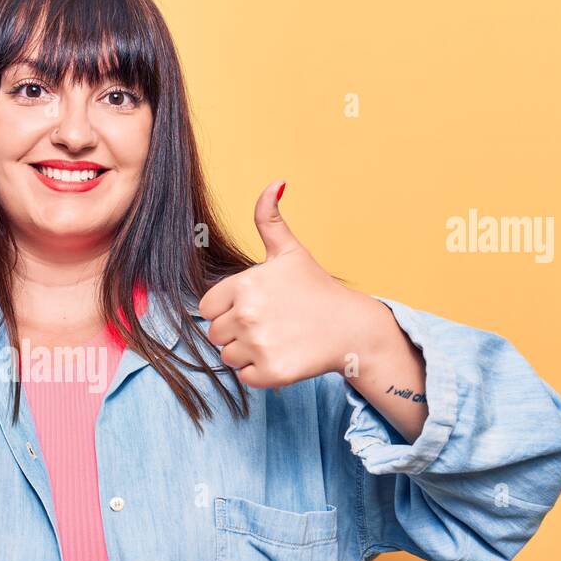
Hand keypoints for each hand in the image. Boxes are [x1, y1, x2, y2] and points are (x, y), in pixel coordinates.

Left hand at [198, 181, 392, 388]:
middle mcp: (247, 314)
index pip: (207, 308)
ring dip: (246, 353)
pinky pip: (244, 376)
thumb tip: (274, 183)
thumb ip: (269, 219)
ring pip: (227, 357)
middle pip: (215, 334)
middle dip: (236, 332)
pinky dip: (260, 372)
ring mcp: (258, 345)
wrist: (352, 328)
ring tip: (276, 339)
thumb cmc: (316, 289)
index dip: (227, 308)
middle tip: (269, 324)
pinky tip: (283, 355)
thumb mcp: (290, 252)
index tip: (254, 306)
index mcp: (244, 285)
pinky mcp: (270, 372)